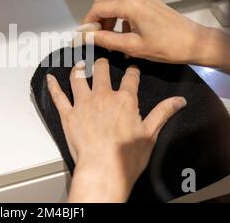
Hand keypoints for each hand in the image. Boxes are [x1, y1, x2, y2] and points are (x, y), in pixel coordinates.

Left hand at [47, 59, 186, 202]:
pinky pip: (59, 96)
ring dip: (79, 68)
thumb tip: (179, 100)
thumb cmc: (127, 156)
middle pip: (102, 71)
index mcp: (125, 100)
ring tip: (80, 64)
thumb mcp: (150, 134)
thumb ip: (163, 113)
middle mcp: (103, 96)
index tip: (133, 68)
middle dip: (103, 62)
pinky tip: (50, 78)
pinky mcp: (68, 114)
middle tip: (102, 60)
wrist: (103, 169)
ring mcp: (83, 104)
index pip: (131, 78)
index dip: (133, 70)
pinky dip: (53, 86)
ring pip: (79, 78)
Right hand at [83, 0, 229, 72]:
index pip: (97, 8)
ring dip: (105, 16)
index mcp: (129, 4)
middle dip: (95, 17)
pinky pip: (123, 2)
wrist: (194, 42)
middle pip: (102, 0)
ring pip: (112, 0)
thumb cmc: (166, 47)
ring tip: (108, 37)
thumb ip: (106, 40)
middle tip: (95, 36)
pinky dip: (117, 14)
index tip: (84, 37)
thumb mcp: (132, 46)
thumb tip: (85, 37)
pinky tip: (122, 31)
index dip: (87, 22)